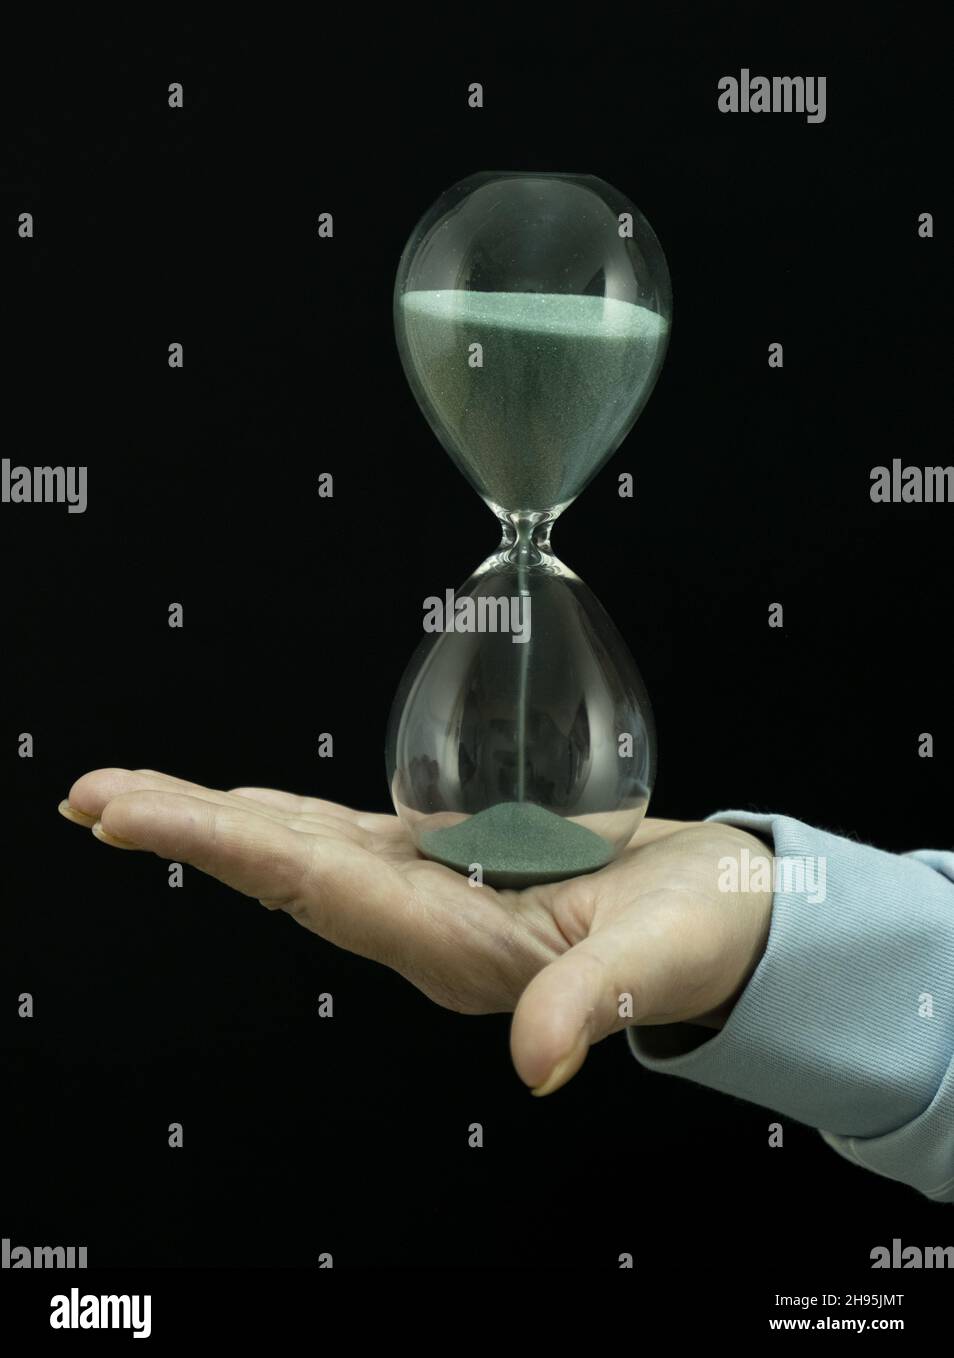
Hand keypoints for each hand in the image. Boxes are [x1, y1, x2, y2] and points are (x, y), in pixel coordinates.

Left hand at [59, 769, 773, 1095]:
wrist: (727, 921)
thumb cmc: (703, 934)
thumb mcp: (658, 960)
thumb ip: (592, 1004)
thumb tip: (534, 1070)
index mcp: (459, 949)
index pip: (316, 892)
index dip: (220, 848)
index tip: (131, 816)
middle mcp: (425, 927)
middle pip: (283, 875)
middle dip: (187, 832)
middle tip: (95, 795)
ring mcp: (432, 897)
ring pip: (303, 855)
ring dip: (218, 823)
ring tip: (136, 797)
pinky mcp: (452, 869)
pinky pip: (347, 843)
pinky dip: (286, 818)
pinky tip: (246, 804)